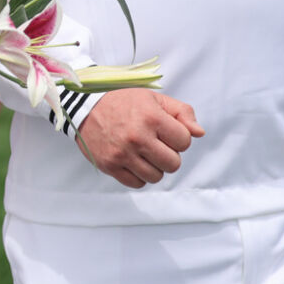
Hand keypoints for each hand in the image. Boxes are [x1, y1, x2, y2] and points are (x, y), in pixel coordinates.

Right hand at [75, 88, 203, 187]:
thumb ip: (182, 112)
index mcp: (152, 118)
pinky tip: (133, 162)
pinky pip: (137, 183)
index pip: (185, 142)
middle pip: (173, 164)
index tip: (166, 132)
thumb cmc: (123, 102)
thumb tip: (199, 133)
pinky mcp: (110, 166)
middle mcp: (137, 137)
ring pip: (156, 176)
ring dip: (154, 167)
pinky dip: (139, 176)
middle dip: (169, 155)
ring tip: (144, 154)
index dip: (179, 138)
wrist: (85, 107)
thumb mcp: (154, 99)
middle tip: (156, 145)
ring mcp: (122, 154)